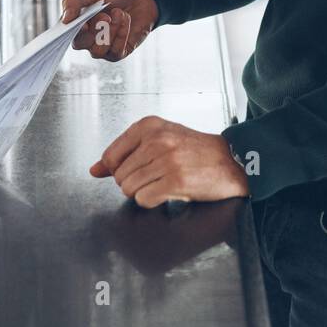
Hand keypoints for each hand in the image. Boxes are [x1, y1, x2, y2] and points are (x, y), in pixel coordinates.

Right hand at [61, 0, 158, 61]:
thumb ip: (74, 2)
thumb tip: (65, 20)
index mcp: (76, 23)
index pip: (66, 35)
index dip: (74, 32)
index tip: (84, 24)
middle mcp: (87, 38)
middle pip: (81, 44)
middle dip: (94, 29)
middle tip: (106, 15)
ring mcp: (103, 46)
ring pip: (98, 51)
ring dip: (111, 31)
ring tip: (120, 13)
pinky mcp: (119, 52)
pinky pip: (115, 53)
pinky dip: (122, 35)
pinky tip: (127, 20)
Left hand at [90, 115, 249, 206]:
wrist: (232, 160)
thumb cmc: (196, 151)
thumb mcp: (160, 140)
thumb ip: (124, 154)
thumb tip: (94, 171)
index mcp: (149, 125)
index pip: (111, 156)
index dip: (119, 170)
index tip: (137, 169)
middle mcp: (157, 140)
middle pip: (119, 176)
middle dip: (134, 183)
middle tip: (156, 177)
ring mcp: (166, 160)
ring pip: (129, 189)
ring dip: (144, 192)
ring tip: (163, 183)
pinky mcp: (176, 181)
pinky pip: (144, 199)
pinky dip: (153, 201)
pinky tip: (168, 192)